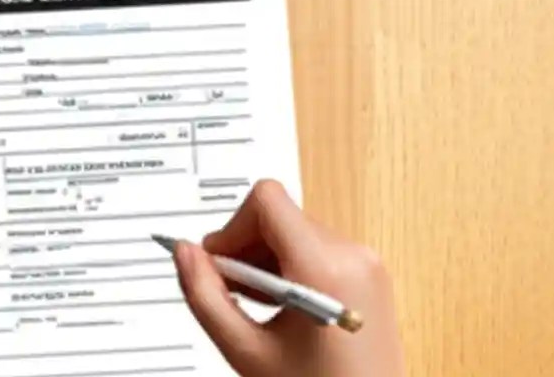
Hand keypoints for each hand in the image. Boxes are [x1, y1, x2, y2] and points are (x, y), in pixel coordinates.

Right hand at [173, 180, 403, 376]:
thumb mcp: (247, 351)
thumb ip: (206, 297)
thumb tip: (184, 253)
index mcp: (324, 268)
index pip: (266, 201)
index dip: (231, 227)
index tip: (216, 262)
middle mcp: (352, 255)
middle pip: (279, 216)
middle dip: (244, 247)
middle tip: (228, 290)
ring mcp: (366, 264)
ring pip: (295, 232)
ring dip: (264, 259)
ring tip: (256, 304)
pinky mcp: (369, 274)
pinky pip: (317, 249)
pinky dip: (288, 267)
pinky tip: (279, 305)